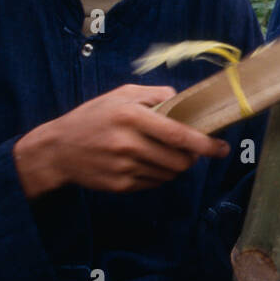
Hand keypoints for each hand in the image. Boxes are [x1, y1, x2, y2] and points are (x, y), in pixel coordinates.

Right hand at [14, 84, 230, 197]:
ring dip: (176, 167)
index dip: (205, 144)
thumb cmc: (92, 117)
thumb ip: (154, 95)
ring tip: (167, 154)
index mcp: (131, 117)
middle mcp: (129, 144)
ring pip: (169, 174)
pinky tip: (147, 163)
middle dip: (192, 158)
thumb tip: (182, 100)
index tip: (221, 148)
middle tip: (191, 151)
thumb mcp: (120, 95)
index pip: (179, 135)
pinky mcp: (120, 186)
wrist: (57, 150)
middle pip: (179, 161)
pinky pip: (153, 183)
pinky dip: (158, 175)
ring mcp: (124, 168)